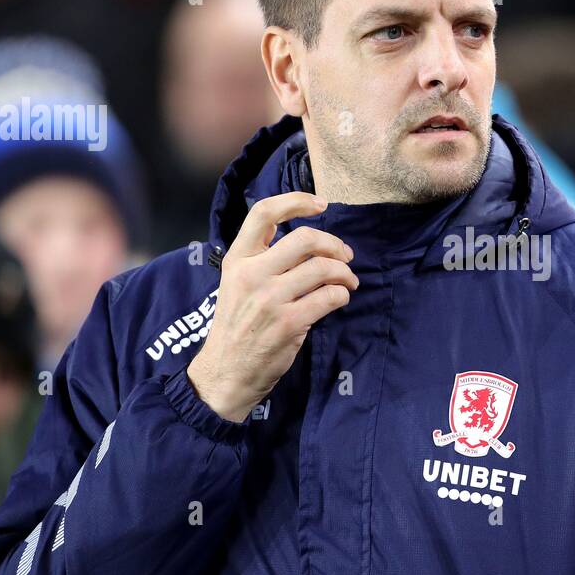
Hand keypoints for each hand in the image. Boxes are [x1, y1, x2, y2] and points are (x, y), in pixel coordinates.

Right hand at [187, 192, 356, 421]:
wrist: (226, 373)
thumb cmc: (237, 326)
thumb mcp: (236, 284)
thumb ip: (262, 259)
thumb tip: (308, 240)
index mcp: (237, 260)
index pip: (263, 213)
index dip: (297, 202)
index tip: (320, 205)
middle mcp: (251, 274)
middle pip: (306, 239)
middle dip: (335, 244)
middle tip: (346, 255)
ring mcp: (270, 299)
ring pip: (324, 268)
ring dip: (345, 273)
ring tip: (348, 281)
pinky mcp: (289, 323)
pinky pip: (330, 297)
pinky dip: (342, 295)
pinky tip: (339, 299)